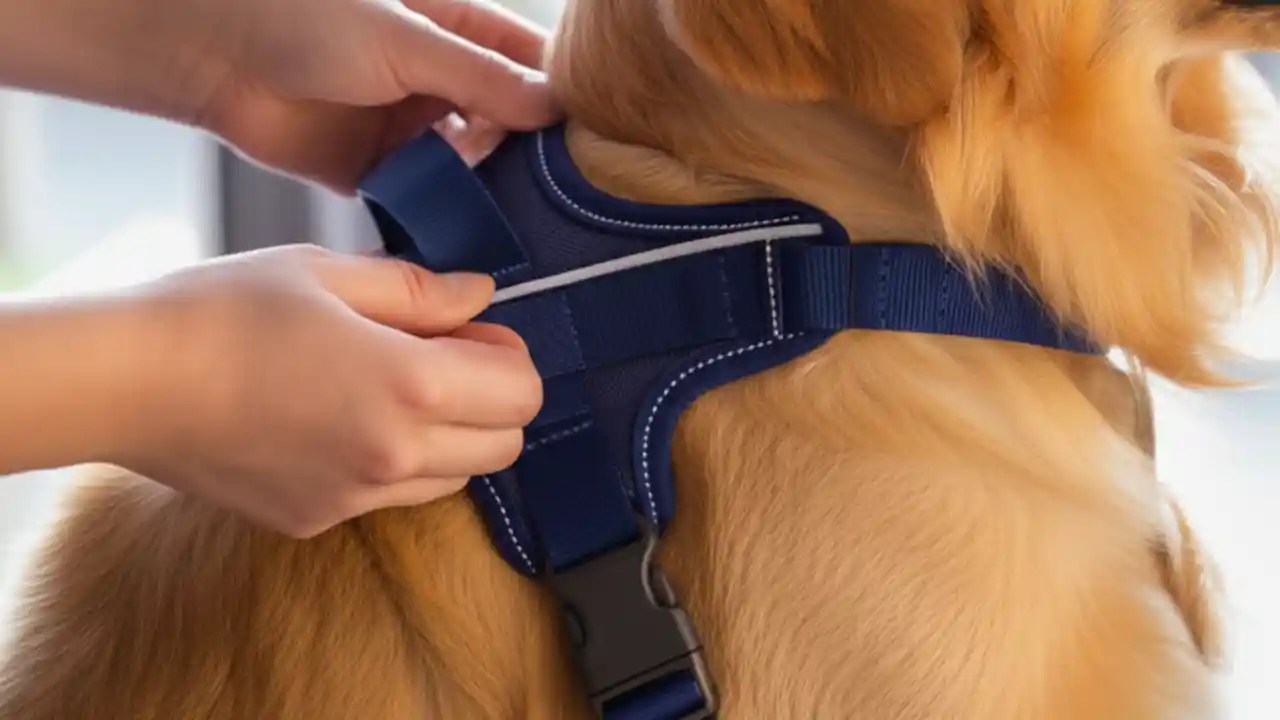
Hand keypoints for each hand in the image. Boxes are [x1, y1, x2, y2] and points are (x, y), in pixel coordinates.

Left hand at [0, 0, 558, 190]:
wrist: (209, 52)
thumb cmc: (303, 18)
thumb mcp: (404, 40)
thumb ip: (479, 75)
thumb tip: (553, 106)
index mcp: (454, 31)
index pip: (529, 65)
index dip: (562, 100)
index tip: (595, 142)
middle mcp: (437, 82)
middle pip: (505, 125)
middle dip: (528, 158)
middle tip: (560, 199)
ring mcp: (406, 129)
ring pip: (467, 168)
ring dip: (485, 192)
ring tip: (515, 224)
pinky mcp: (373, 172)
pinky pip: (419, 201)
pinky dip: (437, 218)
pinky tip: (462, 238)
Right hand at [118, 246, 540, 536]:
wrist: (127, 382)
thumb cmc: (222, 310)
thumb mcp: (328, 273)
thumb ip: (420, 291)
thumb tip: (480, 295)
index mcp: (411, 385)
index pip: (524, 393)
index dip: (509, 356)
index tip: (473, 331)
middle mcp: (396, 455)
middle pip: (504, 445)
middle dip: (492, 400)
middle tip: (442, 356)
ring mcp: (357, 498)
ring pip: (455, 477)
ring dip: (449, 434)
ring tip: (388, 386)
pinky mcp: (317, 520)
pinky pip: (392, 495)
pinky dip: (395, 461)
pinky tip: (341, 419)